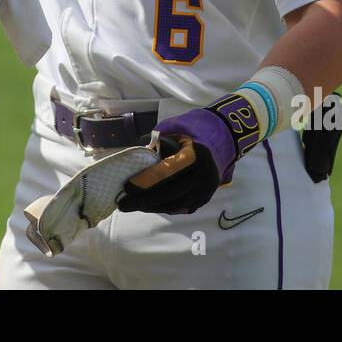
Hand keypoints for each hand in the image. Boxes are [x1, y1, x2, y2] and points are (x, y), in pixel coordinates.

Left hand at [116, 102, 251, 214]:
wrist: (219, 145)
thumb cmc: (189, 138)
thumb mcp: (175, 133)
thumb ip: (157, 144)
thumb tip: (134, 159)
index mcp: (196, 154)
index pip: (166, 171)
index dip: (145, 181)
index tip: (126, 187)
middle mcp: (204, 174)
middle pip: (170, 192)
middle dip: (144, 200)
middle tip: (123, 205)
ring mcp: (207, 190)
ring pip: (175, 204)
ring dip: (152, 207)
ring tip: (134, 206)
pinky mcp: (205, 199)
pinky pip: (182, 208)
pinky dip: (164, 208)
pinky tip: (149, 206)